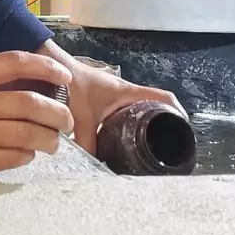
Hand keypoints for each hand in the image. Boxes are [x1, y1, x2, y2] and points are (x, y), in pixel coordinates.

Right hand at [0, 49, 74, 182]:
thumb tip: (20, 78)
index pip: (14, 64)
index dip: (45, 69)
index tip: (64, 77)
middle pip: (28, 104)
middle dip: (58, 113)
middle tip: (68, 120)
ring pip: (24, 136)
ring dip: (47, 139)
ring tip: (54, 141)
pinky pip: (8, 160)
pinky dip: (26, 156)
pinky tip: (28, 154)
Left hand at [37, 40, 185, 154]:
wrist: (50, 67)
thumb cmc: (70, 85)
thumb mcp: (81, 118)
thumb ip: (87, 143)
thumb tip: (96, 167)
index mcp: (128, 93)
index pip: (164, 98)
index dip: (178, 112)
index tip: (184, 130)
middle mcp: (127, 93)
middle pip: (156, 106)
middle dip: (164, 124)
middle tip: (166, 146)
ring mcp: (117, 95)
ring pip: (140, 109)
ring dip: (146, 123)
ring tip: (149, 146)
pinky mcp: (106, 98)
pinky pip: (125, 110)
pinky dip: (130, 122)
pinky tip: (125, 139)